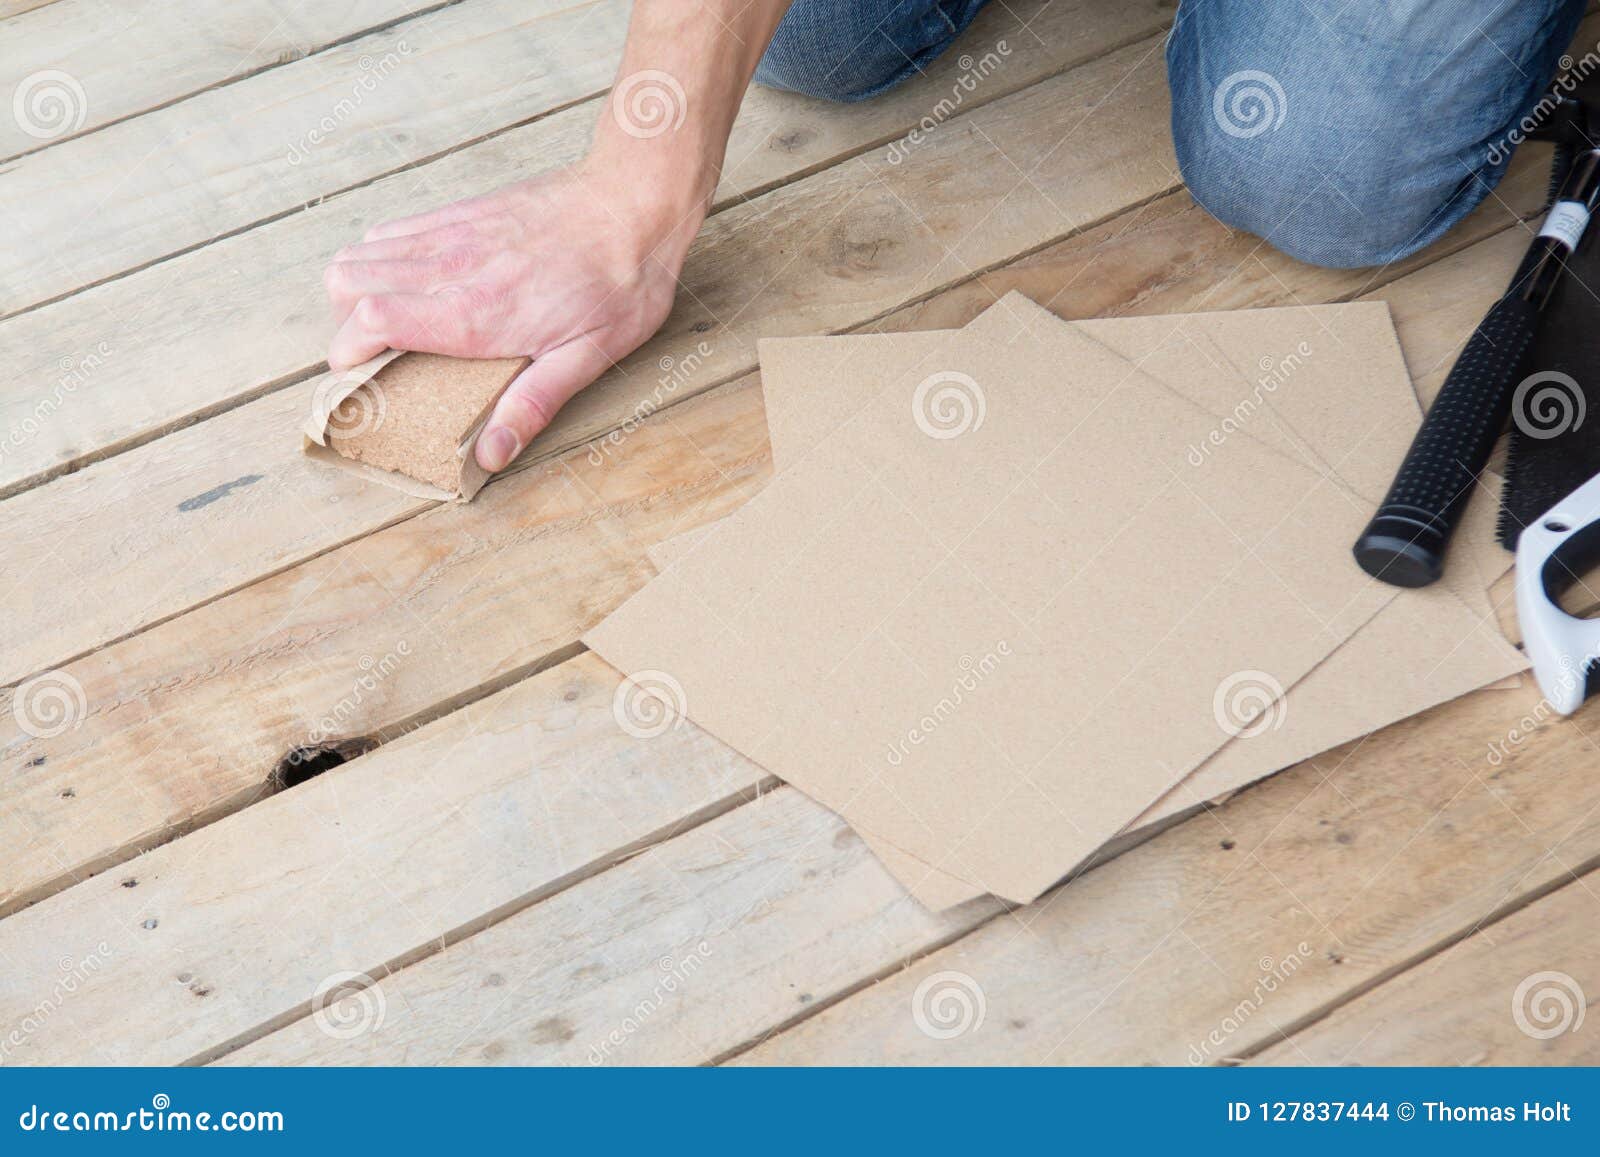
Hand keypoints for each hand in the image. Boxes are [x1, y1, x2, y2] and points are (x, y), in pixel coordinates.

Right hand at [323, 160, 703, 470]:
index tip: (360, 375)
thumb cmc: (619, 282)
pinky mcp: (460, 211)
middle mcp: (448, 267)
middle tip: (377, 352)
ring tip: (390, 319)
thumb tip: (491, 454)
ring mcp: (450, 233)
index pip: (368, 320)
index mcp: (472, 312)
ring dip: (357, 288)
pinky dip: (381, 256)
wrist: (633, 202)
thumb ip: (532, 404)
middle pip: (345, 282)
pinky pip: (392, 229)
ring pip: (360, 251)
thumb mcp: (588, 357)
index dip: (348, 352)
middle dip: (344, 324)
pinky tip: (414, 280)